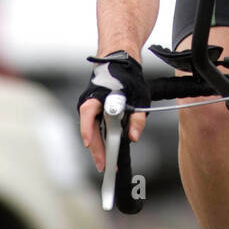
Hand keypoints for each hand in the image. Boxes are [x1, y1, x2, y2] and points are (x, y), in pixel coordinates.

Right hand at [76, 51, 149, 172]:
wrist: (120, 63)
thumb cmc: (128, 78)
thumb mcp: (139, 97)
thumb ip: (137, 119)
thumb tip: (134, 136)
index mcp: (98, 95)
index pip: (89, 115)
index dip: (89, 131)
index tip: (91, 145)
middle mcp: (90, 101)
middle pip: (89, 129)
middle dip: (96, 149)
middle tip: (104, 165)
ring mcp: (90, 106)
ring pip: (91, 130)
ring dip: (98, 145)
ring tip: (106, 162)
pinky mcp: (94, 110)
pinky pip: (94, 126)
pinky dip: (100, 138)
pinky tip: (107, 149)